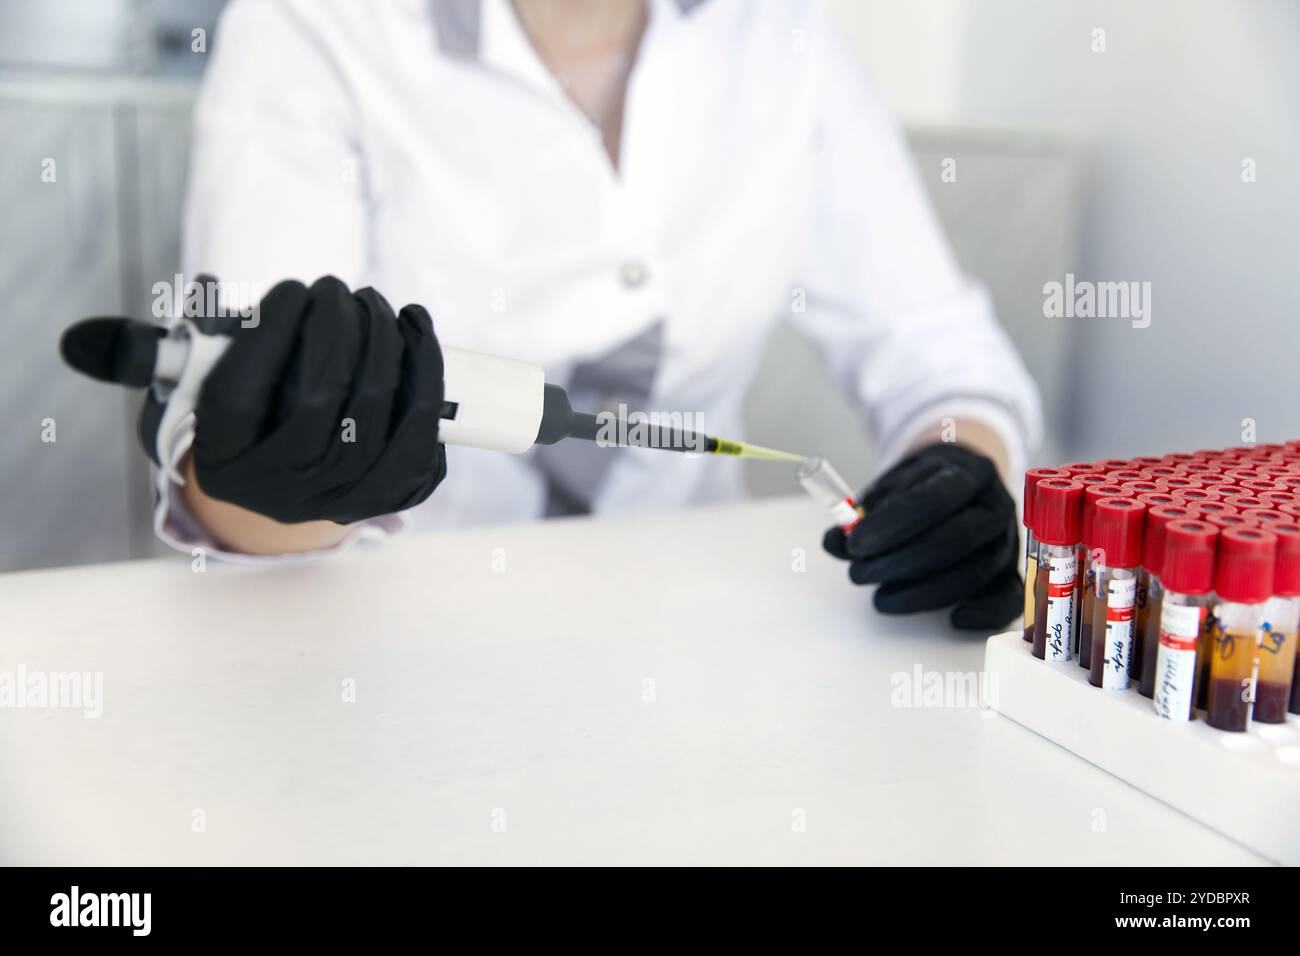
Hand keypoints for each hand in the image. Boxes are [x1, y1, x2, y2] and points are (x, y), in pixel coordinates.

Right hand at [183, 276, 446, 523]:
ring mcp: (338, 500)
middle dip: (333, 328)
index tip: (292, 288)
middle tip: (334, 289)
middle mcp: (279, 493)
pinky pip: (420, 432)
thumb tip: (226, 291)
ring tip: (373, 303)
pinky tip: (416, 331)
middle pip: (316, 401)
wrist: (301, 477)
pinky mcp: (390, 496)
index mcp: (222, 464)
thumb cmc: (261, 409)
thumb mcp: (223, 381)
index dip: (268, 333)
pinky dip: (426, 373)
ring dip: (381, 340)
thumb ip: (219, 338)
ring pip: (372, 411)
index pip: (239, 396)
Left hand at [823, 442, 1021, 630]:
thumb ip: (863, 512)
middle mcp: (995, 505)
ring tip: (879, 598)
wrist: (961, 481)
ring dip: (922, 593)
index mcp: (967, 473)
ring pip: (972, 573)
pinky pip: (1008, 598)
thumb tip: (835, 542)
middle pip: (954, 539)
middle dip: (900, 563)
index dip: (893, 524)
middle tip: (858, 573)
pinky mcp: (1011, 572)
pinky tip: (952, 621)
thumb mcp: (891, 486)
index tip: (856, 544)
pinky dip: (983, 614)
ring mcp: (1006, 540)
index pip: (935, 498)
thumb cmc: (922, 486)